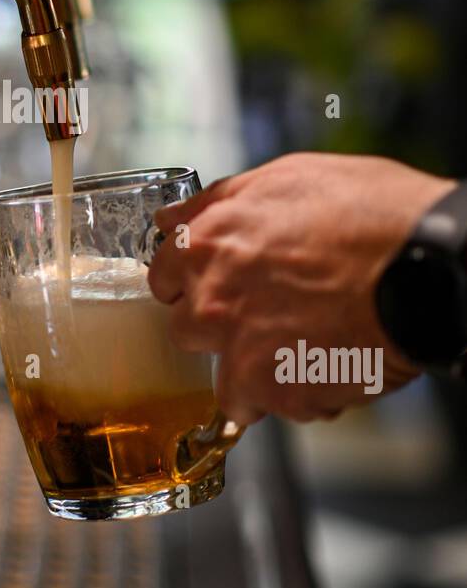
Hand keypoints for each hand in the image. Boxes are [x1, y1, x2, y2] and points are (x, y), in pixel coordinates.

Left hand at [148, 152, 454, 423]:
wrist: (427, 268)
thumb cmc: (370, 214)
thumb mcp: (287, 178)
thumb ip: (219, 203)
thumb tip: (174, 218)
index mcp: (207, 244)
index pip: (161, 276)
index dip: (190, 281)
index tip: (211, 285)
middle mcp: (212, 301)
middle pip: (186, 332)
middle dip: (219, 329)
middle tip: (264, 317)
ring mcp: (242, 354)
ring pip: (228, 384)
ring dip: (258, 375)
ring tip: (304, 351)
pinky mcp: (281, 394)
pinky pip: (280, 410)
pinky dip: (304, 396)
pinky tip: (334, 364)